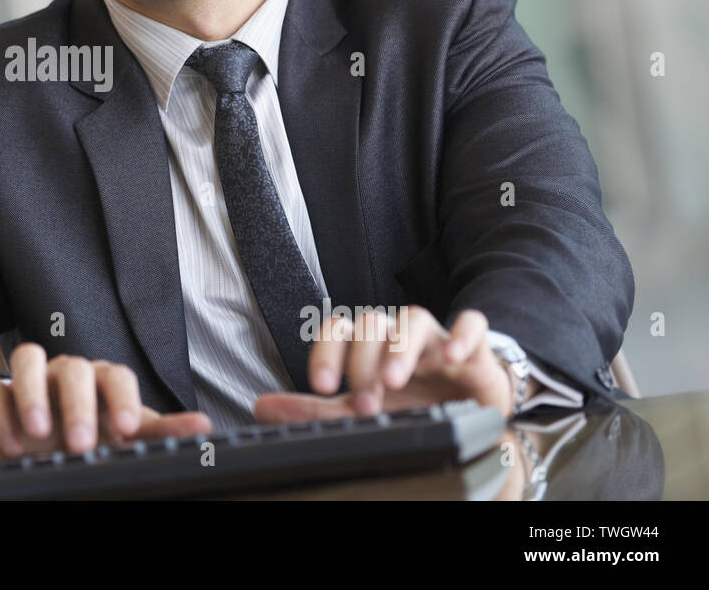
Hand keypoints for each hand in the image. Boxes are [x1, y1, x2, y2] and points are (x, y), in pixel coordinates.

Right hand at [0, 342, 210, 460]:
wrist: (44, 445)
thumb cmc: (94, 434)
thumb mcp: (126, 436)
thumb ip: (162, 432)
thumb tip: (204, 426)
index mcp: (103, 381)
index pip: (117, 375)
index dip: (122, 397)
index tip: (124, 428)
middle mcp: (68, 373)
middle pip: (74, 368)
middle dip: (77, 405)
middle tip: (80, 443)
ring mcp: (32, 379)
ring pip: (28, 359)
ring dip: (32, 394)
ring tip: (37, 434)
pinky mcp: (0, 395)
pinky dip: (1, 415)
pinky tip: (11, 447)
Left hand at [252, 307, 516, 424]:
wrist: (470, 416)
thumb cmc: (412, 405)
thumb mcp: (359, 411)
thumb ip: (313, 410)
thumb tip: (261, 407)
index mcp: (368, 347)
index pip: (338, 329)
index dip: (326, 352)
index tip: (321, 385)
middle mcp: (398, 337)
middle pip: (372, 324)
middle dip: (363, 360)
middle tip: (363, 400)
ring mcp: (436, 340)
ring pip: (413, 320)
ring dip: (400, 348)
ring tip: (393, 380)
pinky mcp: (476, 349)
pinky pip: (473, 325)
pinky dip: (463, 334)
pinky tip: (453, 356)